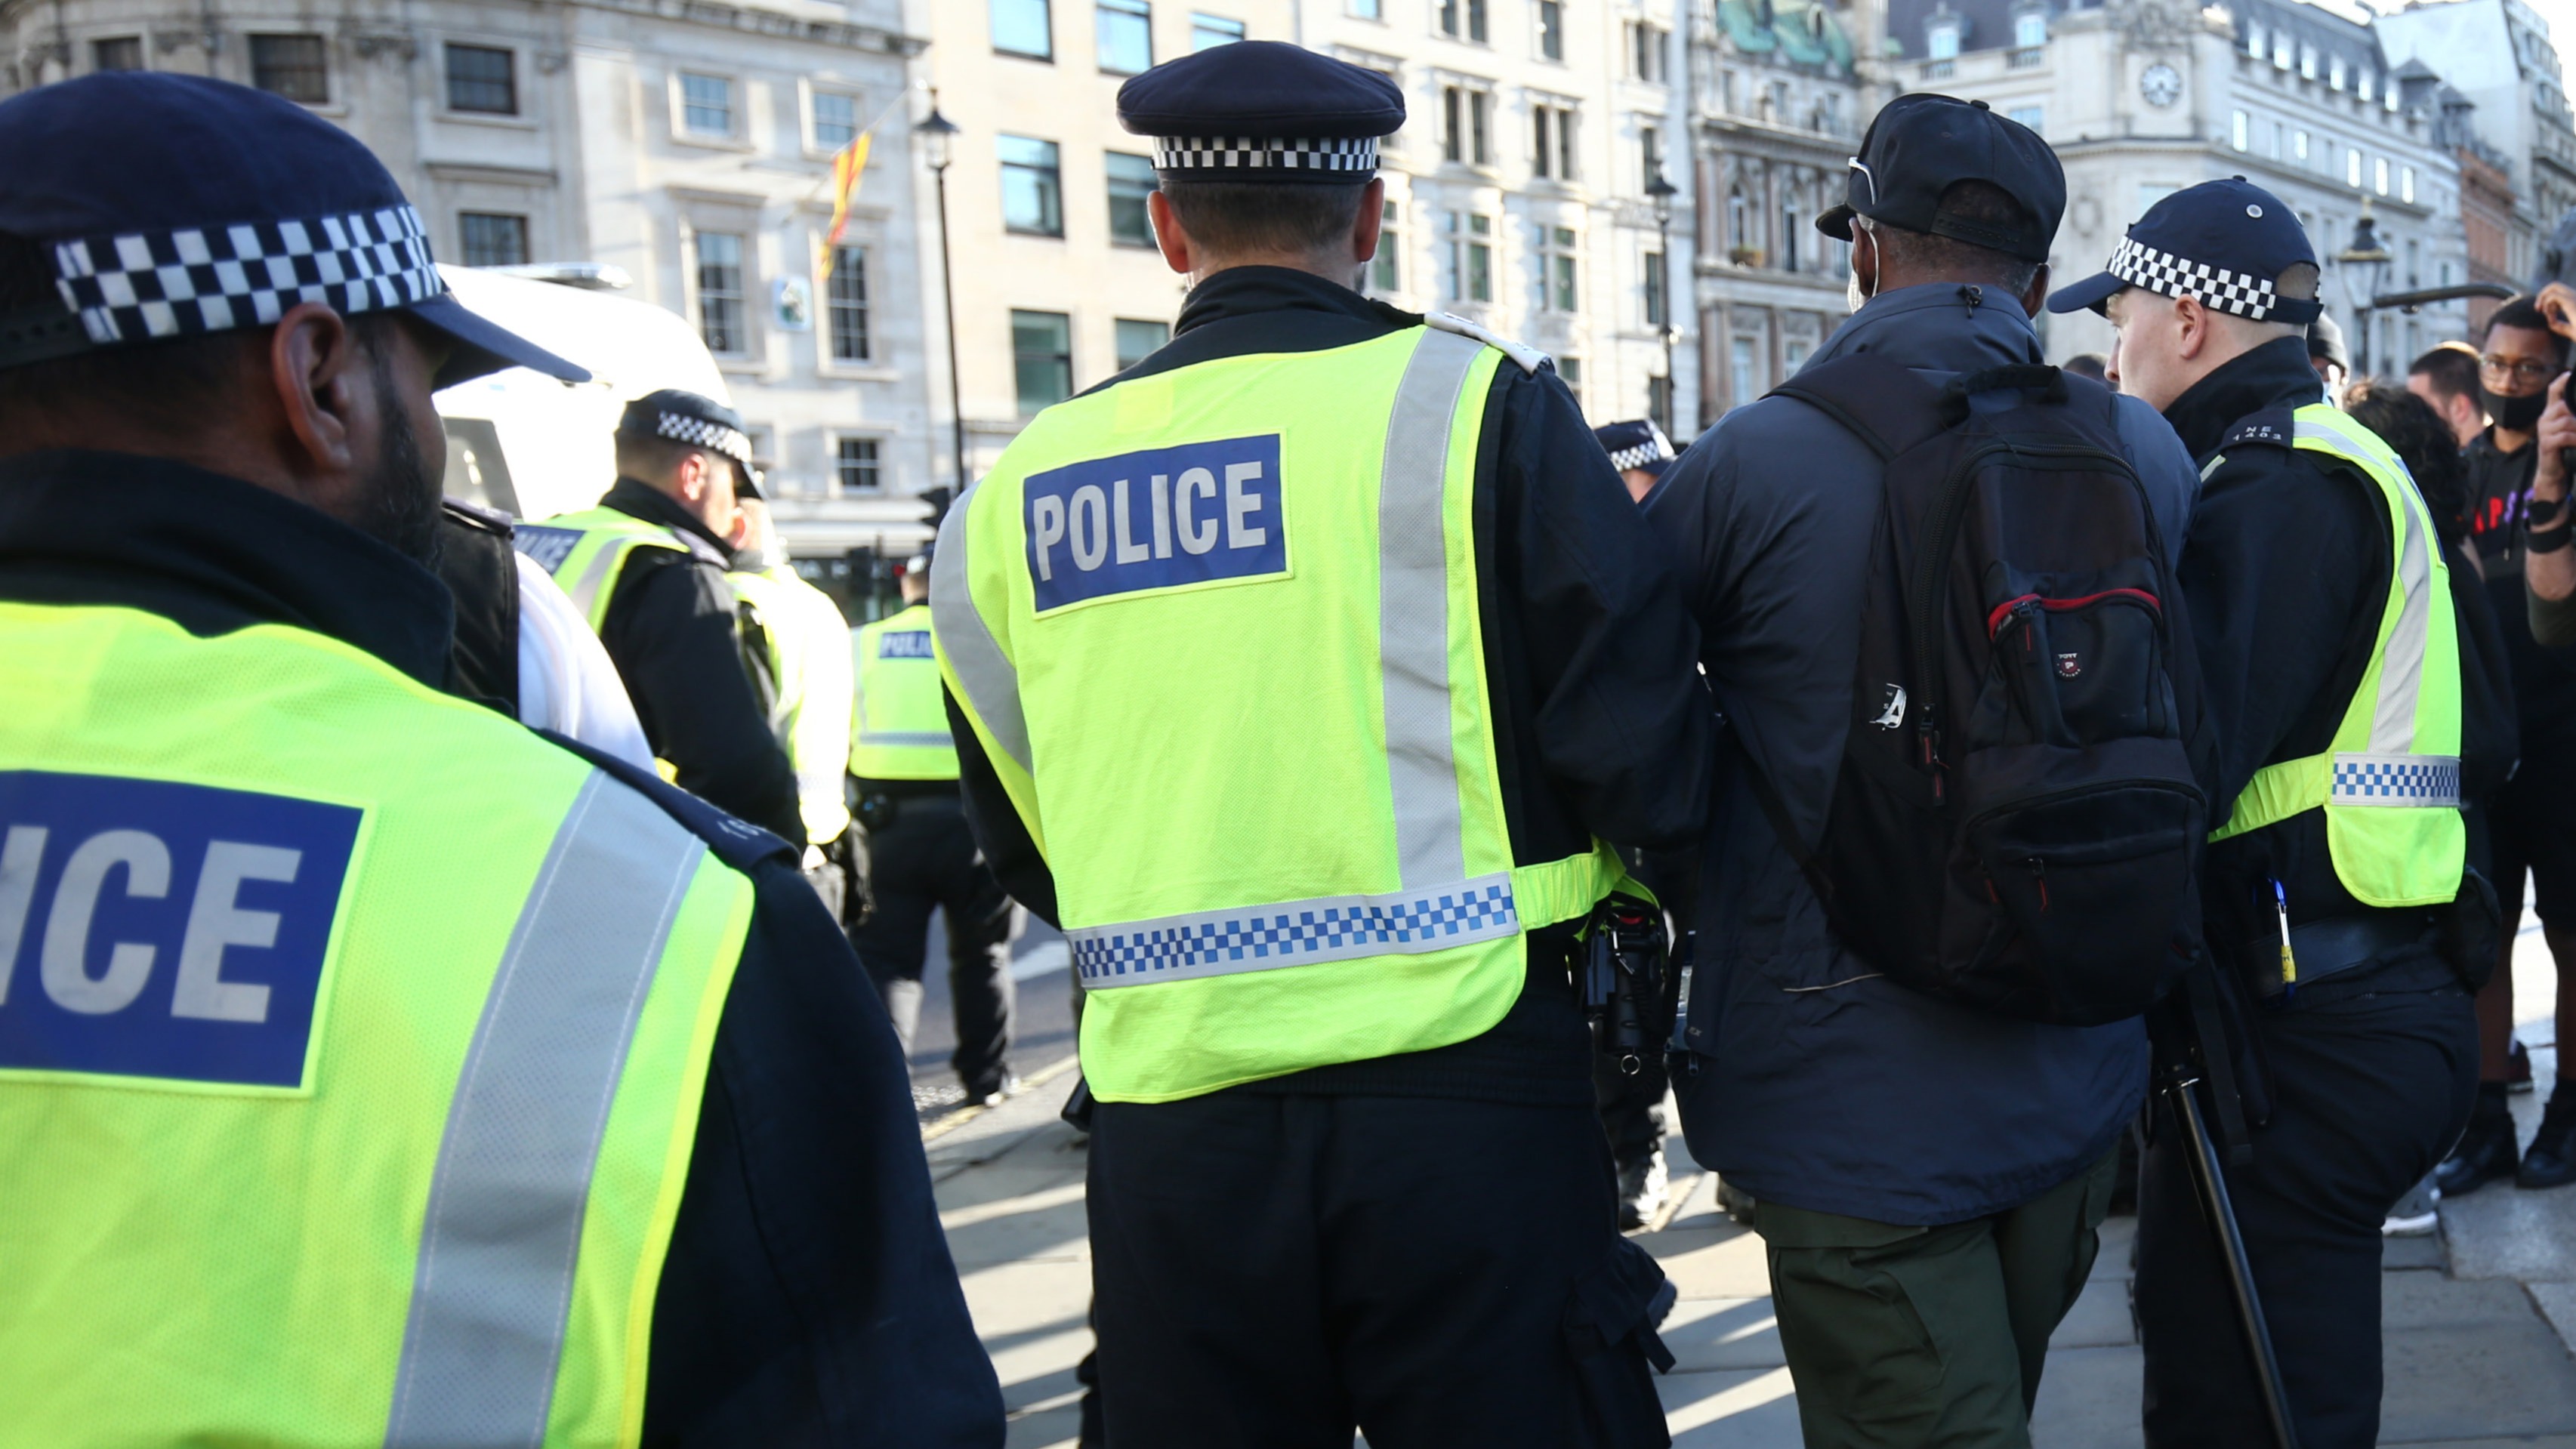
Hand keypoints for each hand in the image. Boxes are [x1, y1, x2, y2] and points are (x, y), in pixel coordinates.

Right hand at [2537, 374, 2575, 499]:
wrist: (2553, 472)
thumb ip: (2572, 416)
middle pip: (2562, 404)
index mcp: (2550, 413)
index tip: (2571, 374)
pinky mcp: (2547, 444)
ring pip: (2566, 420)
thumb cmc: (2564, 448)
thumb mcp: (2568, 428)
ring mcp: (2544, 432)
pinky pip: (2565, 436)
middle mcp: (2545, 419)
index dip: (2562, 381)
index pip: (2553, 390)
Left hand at [2542, 283, 2575, 341]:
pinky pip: (2553, 296)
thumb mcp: (2571, 332)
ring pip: (2554, 285)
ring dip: (2543, 297)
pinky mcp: (2572, 302)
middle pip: (2555, 285)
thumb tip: (2550, 322)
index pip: (2559, 292)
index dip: (2548, 301)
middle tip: (2538, 309)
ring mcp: (2575, 298)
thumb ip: (2561, 327)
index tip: (2546, 314)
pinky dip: (2547, 304)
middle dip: (2542, 294)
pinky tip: (2549, 314)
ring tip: (2543, 311)